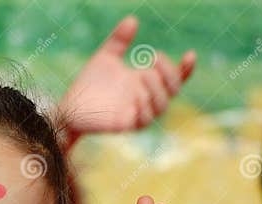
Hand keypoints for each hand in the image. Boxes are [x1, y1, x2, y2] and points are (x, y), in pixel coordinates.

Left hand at [58, 16, 195, 141]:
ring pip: (161, 107)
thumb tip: (132, 20)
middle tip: (154, 59)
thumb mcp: (106, 57)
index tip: (190, 54)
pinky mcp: (126, 126)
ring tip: (143, 74)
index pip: (174, 78)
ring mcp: (137, 113)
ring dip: (157, 89)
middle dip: (170, 74)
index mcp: (145, 82)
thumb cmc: (90, 85)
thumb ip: (119, 40)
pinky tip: (137, 96)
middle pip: (173, 91)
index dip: (186, 69)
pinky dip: (145, 109)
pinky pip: (143, 121)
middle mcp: (145, 98)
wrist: (71, 108)